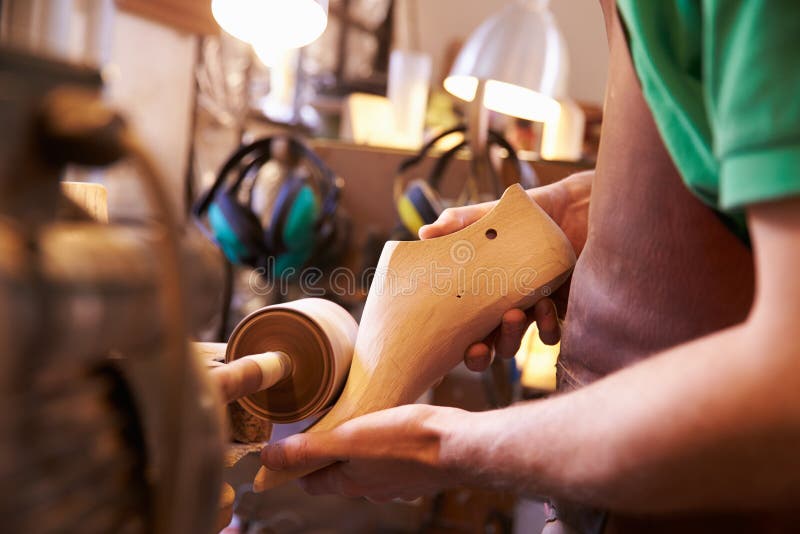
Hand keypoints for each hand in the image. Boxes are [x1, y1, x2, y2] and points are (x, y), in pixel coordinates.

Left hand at [260, 404, 466, 501]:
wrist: (457, 444)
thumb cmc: (406, 441)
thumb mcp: (349, 439)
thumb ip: (310, 449)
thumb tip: (268, 459)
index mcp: (349, 482)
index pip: (311, 480)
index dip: (297, 464)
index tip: (290, 444)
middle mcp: (371, 488)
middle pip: (338, 473)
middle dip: (327, 453)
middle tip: (323, 424)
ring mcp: (396, 482)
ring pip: (366, 465)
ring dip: (357, 448)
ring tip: (357, 419)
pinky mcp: (417, 469)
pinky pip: (391, 458)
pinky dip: (384, 445)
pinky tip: (390, 425)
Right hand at [418, 171, 591, 370]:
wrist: (573, 207)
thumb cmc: (523, 215)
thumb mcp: (488, 216)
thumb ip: (458, 222)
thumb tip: (424, 233)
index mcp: (479, 293)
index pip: (459, 330)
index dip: (449, 347)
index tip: (444, 346)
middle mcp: (501, 309)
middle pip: (484, 348)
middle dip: (479, 355)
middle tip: (477, 346)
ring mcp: (529, 313)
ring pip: (513, 345)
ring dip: (509, 338)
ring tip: (513, 314)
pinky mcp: (559, 310)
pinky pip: (550, 334)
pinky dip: (546, 326)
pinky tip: (545, 304)